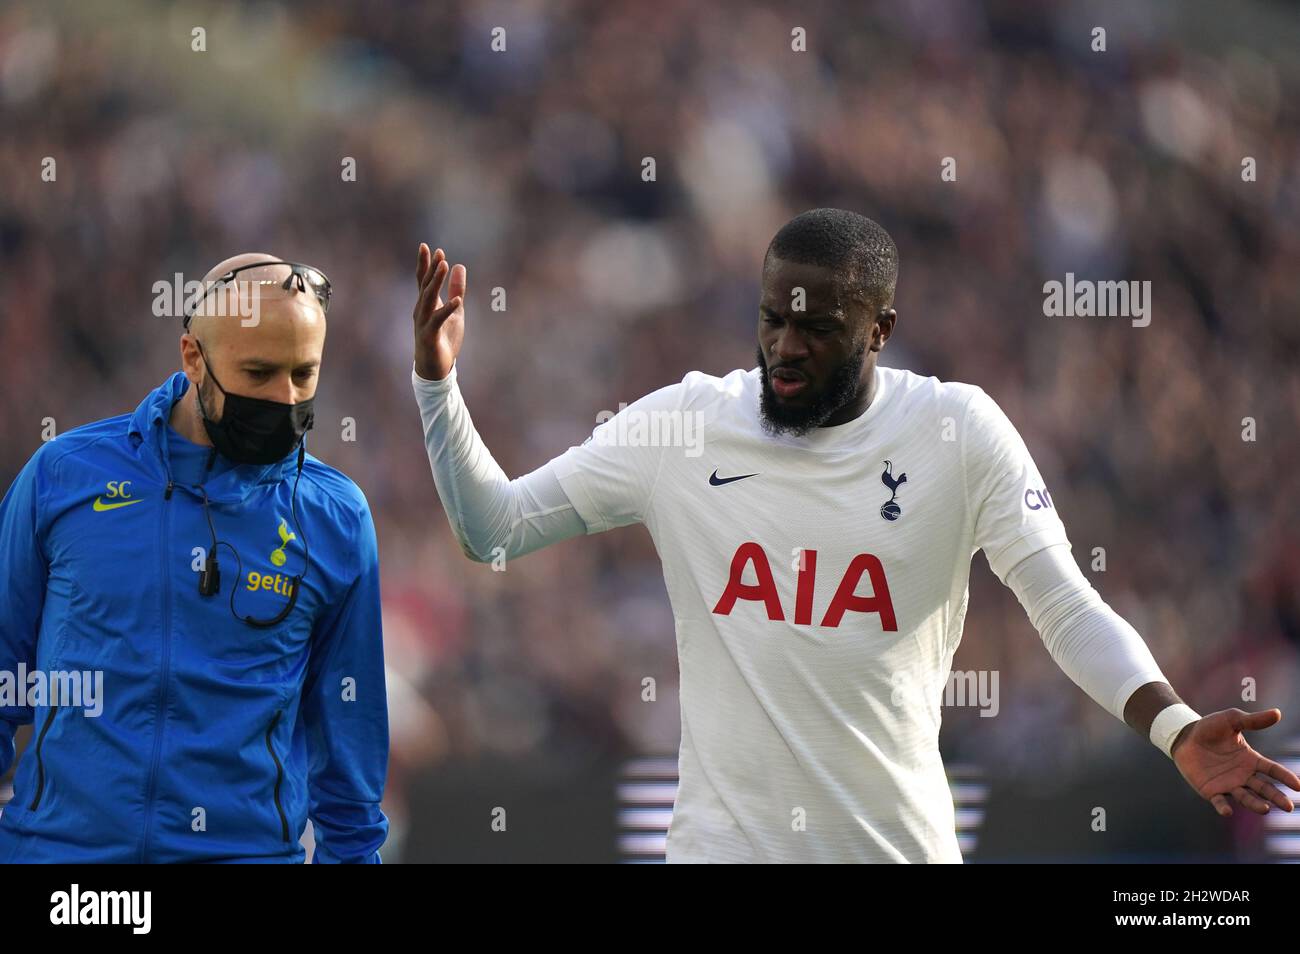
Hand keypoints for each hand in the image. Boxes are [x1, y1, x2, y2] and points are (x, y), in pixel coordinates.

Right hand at [413, 244, 466, 380]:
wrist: (434, 369)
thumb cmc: (443, 339)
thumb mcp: (455, 312)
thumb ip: (457, 290)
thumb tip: (460, 266)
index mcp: (426, 304)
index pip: (423, 280)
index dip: (425, 264)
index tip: (427, 246)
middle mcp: (421, 311)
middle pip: (425, 286)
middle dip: (431, 269)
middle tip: (439, 253)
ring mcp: (423, 323)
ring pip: (429, 299)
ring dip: (436, 282)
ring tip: (444, 266)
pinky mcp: (430, 336)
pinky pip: (438, 320)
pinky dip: (447, 309)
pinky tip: (457, 301)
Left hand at [1171, 707, 1299, 815]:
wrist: (1183, 736)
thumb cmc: (1210, 728)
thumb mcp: (1231, 720)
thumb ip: (1253, 720)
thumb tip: (1278, 713)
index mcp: (1251, 760)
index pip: (1272, 770)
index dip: (1285, 777)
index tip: (1298, 785)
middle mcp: (1243, 775)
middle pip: (1264, 789)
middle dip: (1277, 797)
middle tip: (1288, 806)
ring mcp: (1228, 784)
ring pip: (1246, 798)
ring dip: (1255, 804)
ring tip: (1266, 809)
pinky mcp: (1211, 790)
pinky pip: (1219, 801)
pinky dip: (1223, 807)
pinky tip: (1227, 811)